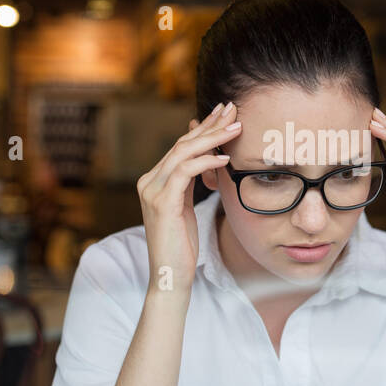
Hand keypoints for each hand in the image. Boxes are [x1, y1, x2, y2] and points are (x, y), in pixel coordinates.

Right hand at [136, 101, 240, 293]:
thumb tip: (207, 159)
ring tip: (236, 127)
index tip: (224, 114)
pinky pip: (185, 171)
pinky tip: (225, 157)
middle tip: (232, 108)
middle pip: (182, 143)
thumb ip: (190, 183)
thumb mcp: (185, 207)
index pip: (180, 146)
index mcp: (154, 180)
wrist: (170, 276)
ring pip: (183, 152)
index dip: (203, 128)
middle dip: (209, 124)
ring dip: (212, 138)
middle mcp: (149, 181)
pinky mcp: (161, 202)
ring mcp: (152, 190)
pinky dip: (206, 161)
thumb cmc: (181, 245)